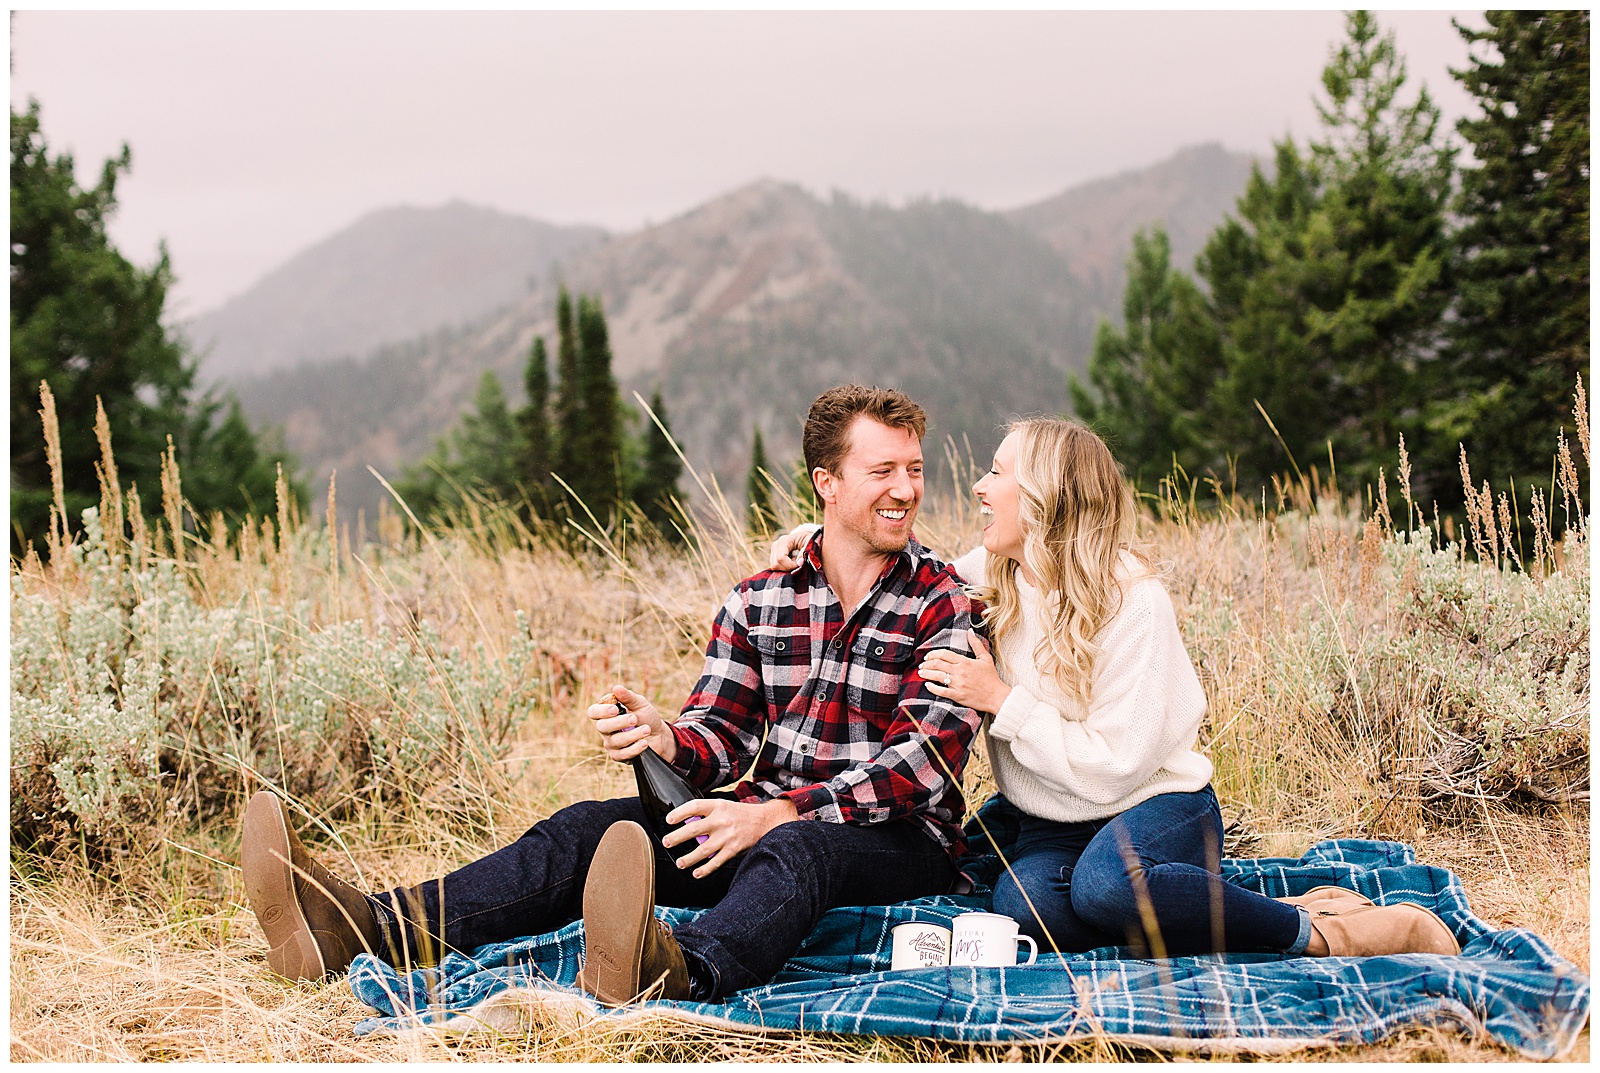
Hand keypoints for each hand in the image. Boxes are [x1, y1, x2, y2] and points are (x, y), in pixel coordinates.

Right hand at [587, 684, 675, 764]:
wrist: (659, 735)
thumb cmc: (647, 717)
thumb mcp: (640, 704)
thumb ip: (628, 697)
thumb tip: (616, 688)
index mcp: (607, 714)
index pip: (593, 712)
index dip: (601, 711)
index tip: (615, 709)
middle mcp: (606, 729)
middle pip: (602, 727)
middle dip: (619, 722)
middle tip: (635, 718)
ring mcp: (611, 744)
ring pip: (614, 741)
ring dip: (633, 734)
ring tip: (647, 729)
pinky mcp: (619, 756)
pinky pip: (622, 754)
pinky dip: (635, 748)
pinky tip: (645, 742)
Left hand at [662, 797, 798, 878]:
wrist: (765, 822)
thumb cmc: (740, 815)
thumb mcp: (724, 806)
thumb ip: (707, 814)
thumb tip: (684, 824)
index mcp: (718, 806)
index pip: (694, 806)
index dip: (680, 813)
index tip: (669, 820)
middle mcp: (721, 820)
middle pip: (694, 829)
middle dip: (677, 837)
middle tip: (667, 842)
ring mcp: (727, 836)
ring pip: (703, 850)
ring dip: (688, 858)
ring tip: (680, 862)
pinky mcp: (733, 849)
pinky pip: (716, 862)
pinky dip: (705, 869)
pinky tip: (696, 873)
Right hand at [767, 524, 817, 570]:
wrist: (805, 538)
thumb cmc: (809, 540)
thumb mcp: (810, 543)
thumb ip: (805, 552)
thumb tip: (799, 562)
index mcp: (784, 540)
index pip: (781, 558)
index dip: (790, 565)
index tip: (800, 563)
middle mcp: (776, 545)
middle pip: (776, 564)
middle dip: (788, 567)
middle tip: (798, 563)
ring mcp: (773, 551)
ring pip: (774, 567)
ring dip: (786, 568)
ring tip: (795, 562)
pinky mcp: (773, 556)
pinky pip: (775, 567)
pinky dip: (784, 568)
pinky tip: (791, 563)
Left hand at [918, 630, 1010, 713]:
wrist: (997, 696)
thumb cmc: (991, 678)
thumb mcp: (985, 658)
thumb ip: (976, 644)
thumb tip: (970, 631)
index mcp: (965, 662)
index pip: (944, 654)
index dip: (933, 654)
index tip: (928, 656)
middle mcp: (960, 672)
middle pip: (938, 664)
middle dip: (927, 664)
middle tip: (922, 664)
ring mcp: (958, 684)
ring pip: (937, 676)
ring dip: (926, 674)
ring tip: (921, 673)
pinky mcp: (957, 696)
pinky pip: (941, 691)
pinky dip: (932, 688)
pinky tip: (927, 685)